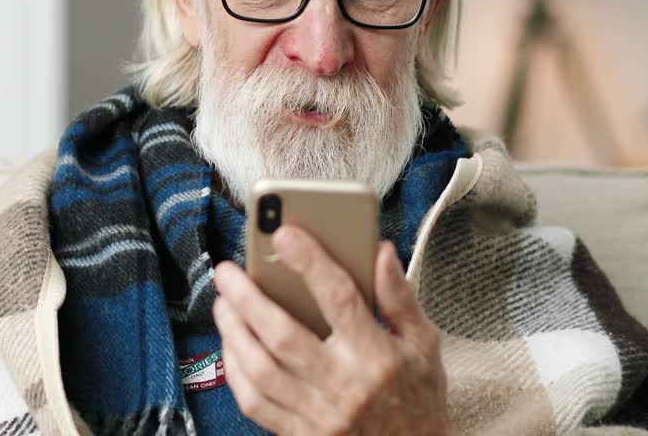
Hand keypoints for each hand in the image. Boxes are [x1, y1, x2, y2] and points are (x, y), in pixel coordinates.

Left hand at [212, 227, 448, 434]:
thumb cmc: (418, 400)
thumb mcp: (424, 345)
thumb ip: (400, 297)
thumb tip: (381, 251)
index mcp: (378, 355)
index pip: (339, 298)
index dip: (309, 261)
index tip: (284, 233)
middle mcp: (345, 385)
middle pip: (284, 335)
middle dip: (248, 298)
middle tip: (227, 271)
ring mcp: (319, 415)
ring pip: (262, 369)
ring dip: (234, 332)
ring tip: (223, 303)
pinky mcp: (302, 435)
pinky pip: (256, 404)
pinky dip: (236, 372)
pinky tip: (231, 346)